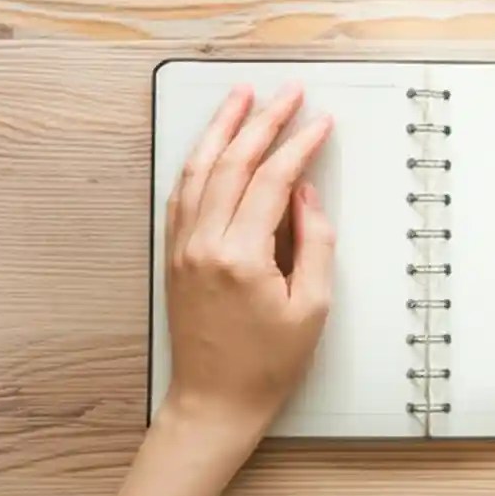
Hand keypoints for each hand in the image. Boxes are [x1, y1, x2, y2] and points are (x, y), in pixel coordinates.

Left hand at [163, 83, 334, 430]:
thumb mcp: (312, 306)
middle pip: (232, 163)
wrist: (215, 401)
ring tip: (241, 97)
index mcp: (241, 256)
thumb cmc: (267, 363)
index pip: (272, 180)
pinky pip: (183, 194)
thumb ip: (314, 242)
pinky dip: (199, 162)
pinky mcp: (175, 256)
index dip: (299, 145)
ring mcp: (183, 248)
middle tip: (286, 93)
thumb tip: (305, 194)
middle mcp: (204, 244)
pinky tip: (212, 145)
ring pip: (199, 170)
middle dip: (262, 121)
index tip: (320, 123)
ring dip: (222, 129)